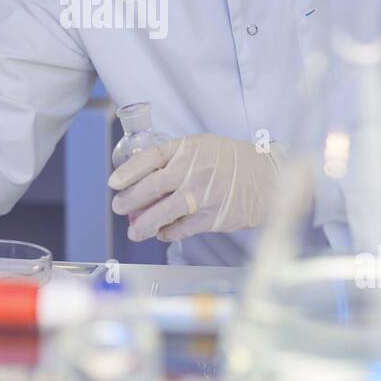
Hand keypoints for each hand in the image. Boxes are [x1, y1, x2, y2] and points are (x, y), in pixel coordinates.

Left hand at [108, 134, 278, 242]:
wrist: (266, 177)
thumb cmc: (230, 160)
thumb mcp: (201, 147)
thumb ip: (174, 159)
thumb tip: (142, 179)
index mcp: (187, 149)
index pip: (149, 158)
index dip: (127, 172)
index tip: (113, 183)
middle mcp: (193, 170)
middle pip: (151, 187)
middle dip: (129, 200)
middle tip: (118, 208)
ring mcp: (202, 194)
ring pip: (163, 213)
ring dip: (143, 224)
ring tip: (134, 231)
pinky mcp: (212, 216)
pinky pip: (181, 228)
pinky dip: (168, 232)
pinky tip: (162, 233)